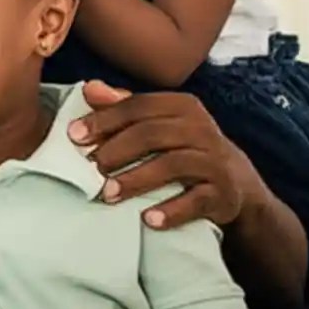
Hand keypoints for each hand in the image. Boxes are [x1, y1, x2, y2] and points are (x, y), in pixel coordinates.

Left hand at [68, 80, 264, 228]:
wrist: (234, 182)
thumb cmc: (182, 147)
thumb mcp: (157, 123)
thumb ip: (122, 106)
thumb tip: (89, 89)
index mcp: (181, 106)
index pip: (137, 106)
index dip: (104, 120)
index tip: (74, 136)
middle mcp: (200, 129)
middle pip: (151, 134)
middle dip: (116, 150)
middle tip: (88, 167)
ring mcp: (213, 161)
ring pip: (172, 165)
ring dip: (136, 180)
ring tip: (107, 194)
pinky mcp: (223, 193)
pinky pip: (197, 201)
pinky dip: (171, 211)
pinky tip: (147, 220)